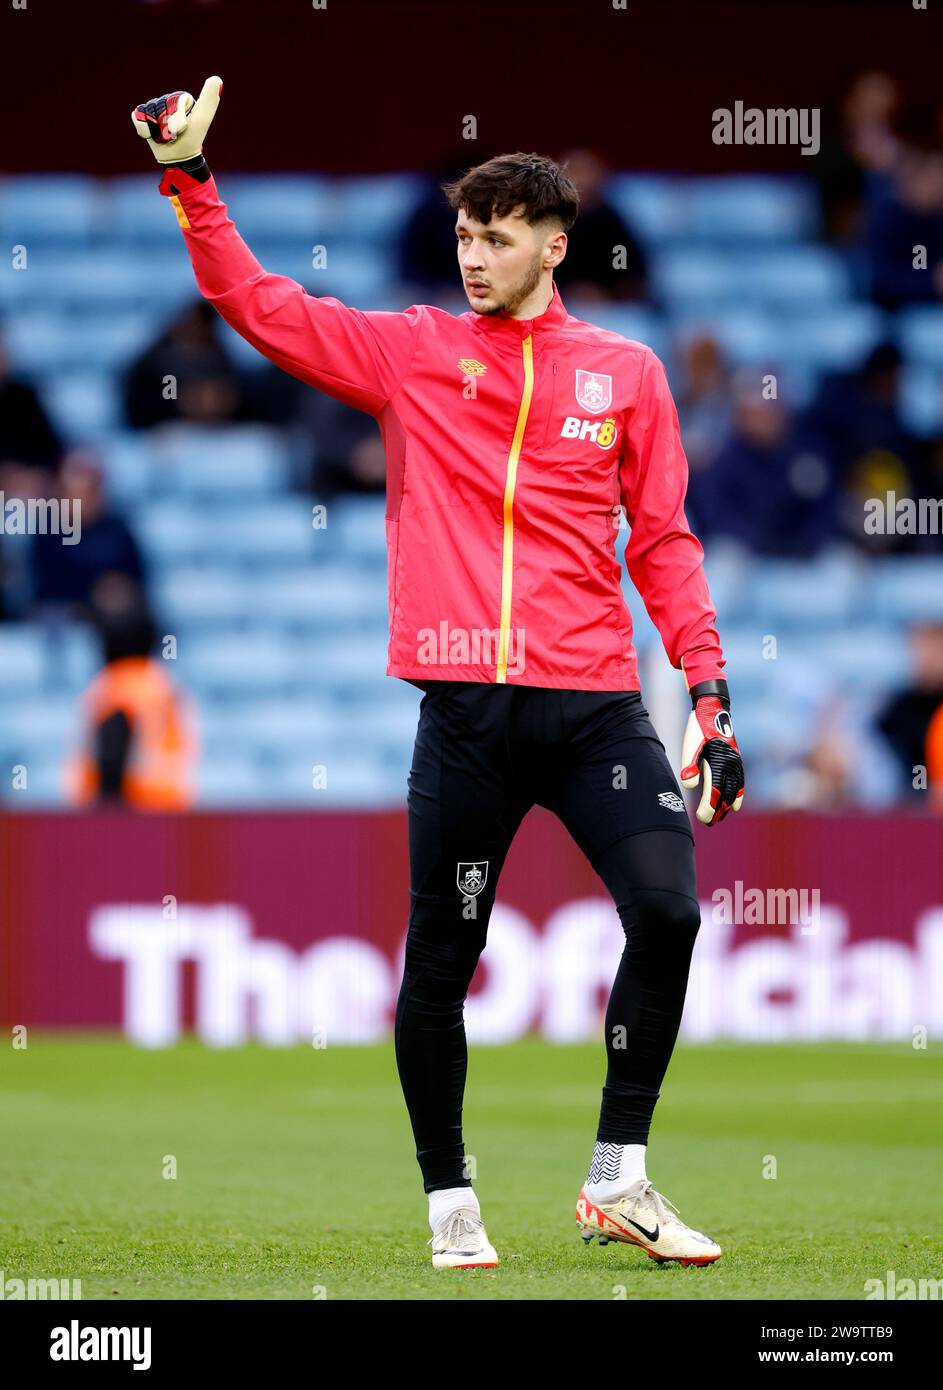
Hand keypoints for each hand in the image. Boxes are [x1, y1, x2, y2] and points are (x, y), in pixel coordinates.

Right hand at [131, 76, 221, 164]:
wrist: (177, 158)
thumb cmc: (192, 139)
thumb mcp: (202, 118)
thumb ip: (209, 100)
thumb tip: (217, 78)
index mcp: (181, 99)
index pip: (175, 99)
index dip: (179, 115)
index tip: (186, 126)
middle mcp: (167, 101)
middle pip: (160, 103)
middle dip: (167, 122)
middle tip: (174, 133)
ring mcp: (154, 109)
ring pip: (149, 110)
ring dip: (157, 127)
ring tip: (165, 135)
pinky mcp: (142, 117)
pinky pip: (138, 116)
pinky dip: (144, 128)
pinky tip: (152, 134)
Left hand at [680, 687, 744, 826]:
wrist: (713, 709)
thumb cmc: (698, 727)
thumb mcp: (690, 744)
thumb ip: (690, 765)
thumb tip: (689, 785)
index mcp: (719, 762)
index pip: (715, 792)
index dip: (709, 807)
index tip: (701, 818)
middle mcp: (731, 764)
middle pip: (727, 794)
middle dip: (718, 810)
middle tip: (708, 822)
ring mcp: (736, 762)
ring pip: (736, 790)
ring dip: (728, 805)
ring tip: (721, 816)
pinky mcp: (736, 760)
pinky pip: (741, 782)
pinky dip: (738, 795)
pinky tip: (735, 803)